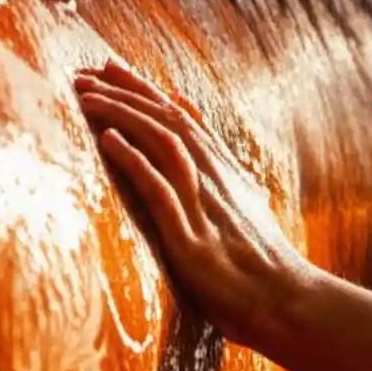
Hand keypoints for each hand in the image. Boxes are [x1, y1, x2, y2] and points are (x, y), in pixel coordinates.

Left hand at [75, 60, 316, 350]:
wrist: (287, 303)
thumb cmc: (264, 267)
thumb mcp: (246, 208)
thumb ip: (222, 173)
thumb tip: (201, 141)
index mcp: (225, 172)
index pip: (180, 117)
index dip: (144, 89)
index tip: (112, 67)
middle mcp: (214, 178)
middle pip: (166, 119)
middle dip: (124, 91)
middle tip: (84, 72)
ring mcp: (203, 205)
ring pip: (161, 141)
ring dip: (121, 115)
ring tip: (86, 97)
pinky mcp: (191, 237)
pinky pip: (159, 188)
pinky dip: (133, 160)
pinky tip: (107, 141)